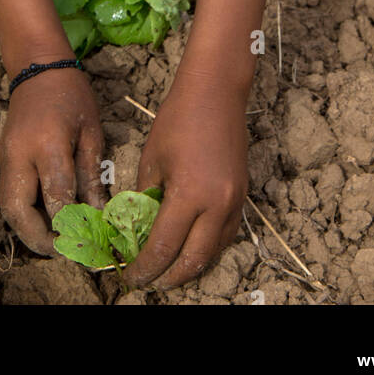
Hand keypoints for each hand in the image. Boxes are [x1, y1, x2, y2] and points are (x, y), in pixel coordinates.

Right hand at [0, 66, 108, 255]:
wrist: (37, 67)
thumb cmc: (71, 95)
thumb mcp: (91, 131)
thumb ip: (91, 174)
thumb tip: (97, 213)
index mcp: (47, 145)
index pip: (55, 195)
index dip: (70, 224)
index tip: (88, 243)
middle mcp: (20, 155)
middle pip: (17, 210)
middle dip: (37, 238)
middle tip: (62, 252)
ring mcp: (6, 158)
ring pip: (8, 207)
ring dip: (28, 230)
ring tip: (55, 243)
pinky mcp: (3, 159)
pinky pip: (10, 196)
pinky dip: (24, 215)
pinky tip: (45, 221)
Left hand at [123, 73, 249, 290]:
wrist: (216, 92)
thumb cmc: (178, 119)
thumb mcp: (152, 158)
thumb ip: (145, 197)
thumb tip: (136, 226)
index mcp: (190, 195)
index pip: (164, 246)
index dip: (145, 267)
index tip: (131, 276)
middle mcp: (217, 205)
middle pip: (194, 260)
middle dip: (170, 277)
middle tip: (150, 282)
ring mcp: (234, 201)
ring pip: (214, 250)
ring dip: (192, 265)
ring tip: (170, 270)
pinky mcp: (242, 194)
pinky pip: (226, 233)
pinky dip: (209, 246)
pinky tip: (193, 246)